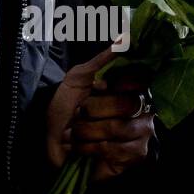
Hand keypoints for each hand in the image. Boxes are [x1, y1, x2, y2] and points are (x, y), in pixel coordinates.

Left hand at [47, 48, 154, 181]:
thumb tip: (123, 38)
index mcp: (129, 89)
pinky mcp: (134, 155)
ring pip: (119, 128)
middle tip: (79, 113)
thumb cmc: (66, 106)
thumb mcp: (78, 78)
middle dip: (93, 109)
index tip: (97, 88)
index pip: (140, 80)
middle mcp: (142, 110)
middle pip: (127, 104)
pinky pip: (115, 150)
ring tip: (76, 132)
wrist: (51, 139)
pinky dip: (90, 148)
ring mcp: (141, 134)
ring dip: (88, 130)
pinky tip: (82, 147)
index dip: (116, 85)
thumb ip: (101, 59)